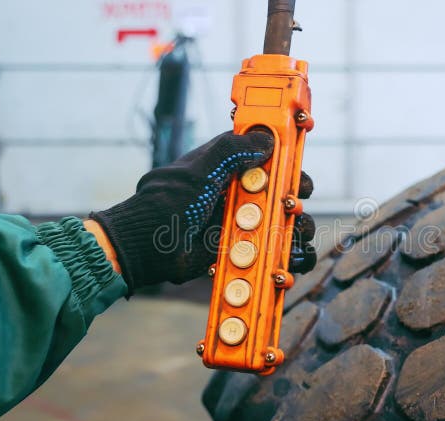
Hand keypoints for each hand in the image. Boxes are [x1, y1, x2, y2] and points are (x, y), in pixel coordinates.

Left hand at [91, 131, 316, 290]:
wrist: (147, 247)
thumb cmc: (167, 203)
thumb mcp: (199, 170)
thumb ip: (231, 151)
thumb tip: (266, 139)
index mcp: (226, 167)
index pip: (264, 156)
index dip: (284, 159)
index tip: (296, 163)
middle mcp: (236, 192)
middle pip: (280, 189)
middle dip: (296, 195)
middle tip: (296, 201)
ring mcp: (240, 222)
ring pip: (282, 221)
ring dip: (297, 226)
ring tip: (296, 231)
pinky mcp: (241, 249)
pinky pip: (272, 250)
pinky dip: (287, 255)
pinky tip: (293, 256)